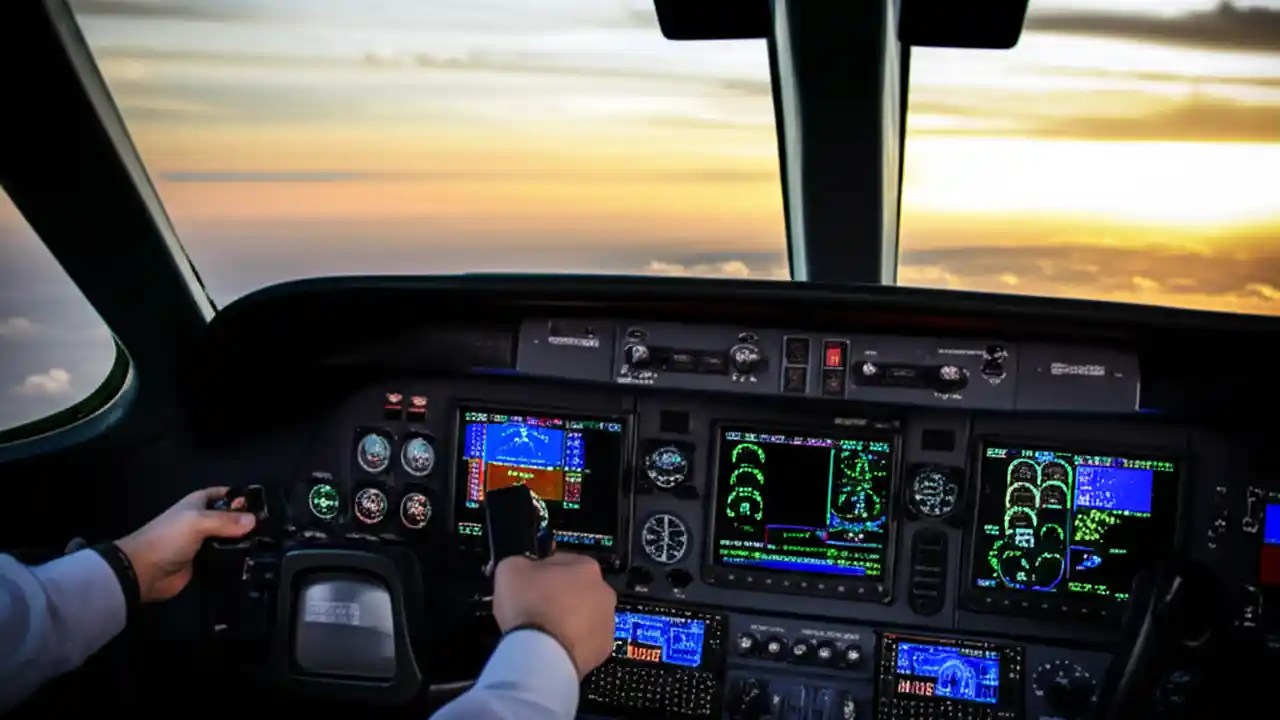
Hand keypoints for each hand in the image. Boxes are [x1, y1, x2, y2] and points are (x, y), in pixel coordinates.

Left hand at [116, 486, 255, 602]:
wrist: (144, 570)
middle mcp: (202, 520)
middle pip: (230, 518)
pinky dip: (235, 558)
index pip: (224, 494)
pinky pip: (224, 557)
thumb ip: (227, 521)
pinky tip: (252, 560)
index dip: (241, 496)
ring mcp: (203, 542)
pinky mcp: (204, 562)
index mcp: (198, 503)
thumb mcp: (198, 522)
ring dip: (242, 541)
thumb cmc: (169, 537)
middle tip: (270, 528)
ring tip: (266, 545)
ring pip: (229, 539)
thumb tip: (255, 521)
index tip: (263, 504)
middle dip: (246, 521)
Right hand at [493, 553, 616, 678]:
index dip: (541, 571)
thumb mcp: (510, 569)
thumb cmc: (530, 608)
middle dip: (557, 597)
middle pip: (576, 590)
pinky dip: (569, 643)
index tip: (529, 583)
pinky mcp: (602, 650)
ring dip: (566, 621)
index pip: (561, 561)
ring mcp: (606, 623)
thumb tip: (521, 568)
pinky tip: (551, 646)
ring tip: (541, 630)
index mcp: (586, 567)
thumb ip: (520, 562)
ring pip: (583, 617)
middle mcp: (604, 593)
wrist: (540, 656)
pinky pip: (583, 642)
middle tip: (534, 607)